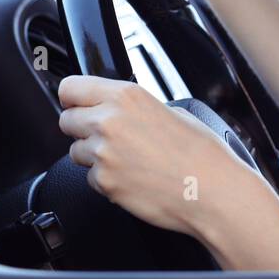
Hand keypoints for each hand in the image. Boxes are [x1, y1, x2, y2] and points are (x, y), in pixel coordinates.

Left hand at [58, 75, 248, 237]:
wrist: (212, 191)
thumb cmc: (202, 154)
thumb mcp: (174, 112)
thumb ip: (137, 109)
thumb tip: (122, 112)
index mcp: (127, 97)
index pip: (71, 88)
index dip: (74, 98)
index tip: (79, 104)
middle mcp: (109, 121)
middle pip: (66, 120)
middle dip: (82, 128)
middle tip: (108, 136)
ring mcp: (103, 154)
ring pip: (76, 151)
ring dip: (94, 155)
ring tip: (128, 160)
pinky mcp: (104, 182)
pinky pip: (91, 178)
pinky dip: (107, 180)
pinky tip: (133, 178)